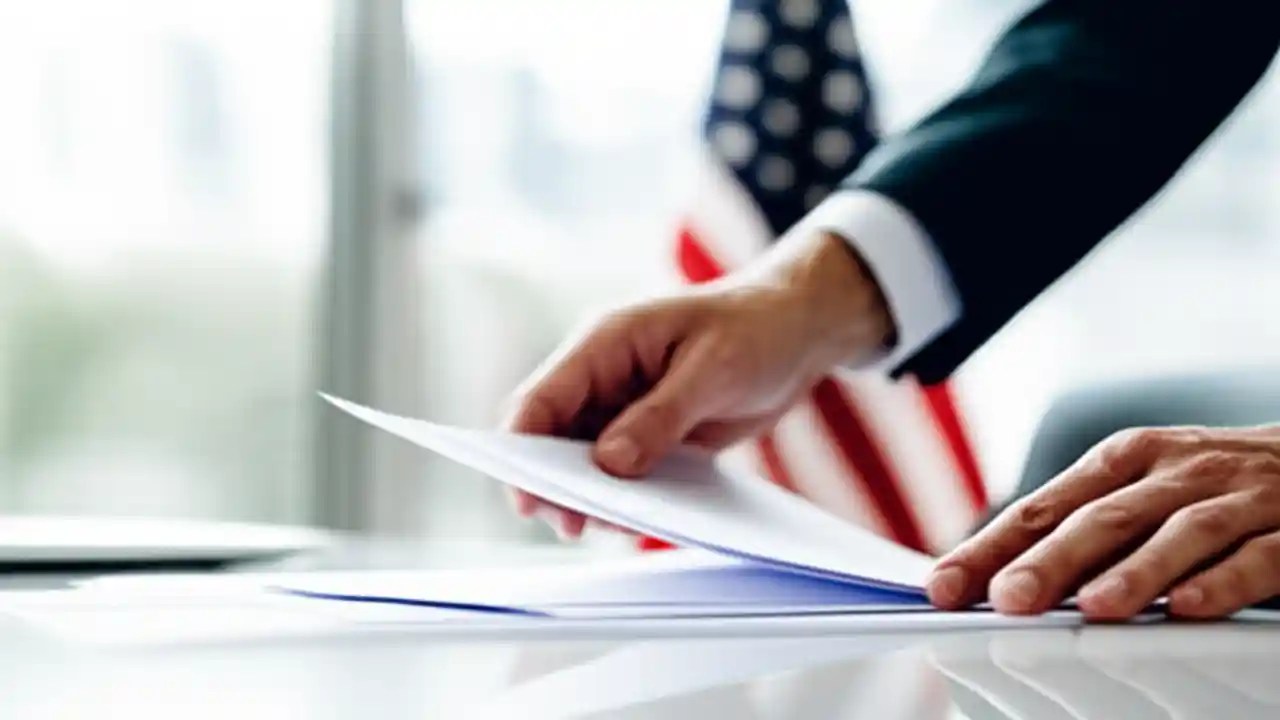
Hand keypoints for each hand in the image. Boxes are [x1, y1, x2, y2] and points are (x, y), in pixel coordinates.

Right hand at [503, 232, 895, 539]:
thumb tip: (609, 464)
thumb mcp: (712, 371)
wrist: (796, 332)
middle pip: (551, 437)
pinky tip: (635, 520)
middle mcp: (605, 377)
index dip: (521, 448)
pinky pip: (620, 473)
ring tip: (609, 527)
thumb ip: (658, 417)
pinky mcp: (649, 434)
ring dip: (588, 496)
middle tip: (570, 527)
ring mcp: (624, 407)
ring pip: (582, 461)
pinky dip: (622, 498)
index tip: (526, 497)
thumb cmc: (755, 330)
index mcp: (605, 343)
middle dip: (552, 483)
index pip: (542, 397)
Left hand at [926, 424, 1279, 619]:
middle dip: (1050, 561)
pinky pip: (1255, 556)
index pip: (1044, 507)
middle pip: (1102, 518)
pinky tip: (1187, 607)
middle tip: (1008, 600)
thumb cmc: (1212, 481)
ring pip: (1178, 533)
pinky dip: (1221, 581)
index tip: (945, 585)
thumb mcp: (1141, 485)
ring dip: (1134, 572)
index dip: (991, 547)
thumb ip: (1080, 525)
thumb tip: (998, 574)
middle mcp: (1174, 472)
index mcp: (1124, 460)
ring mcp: (1234, 498)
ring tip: (1093, 609)